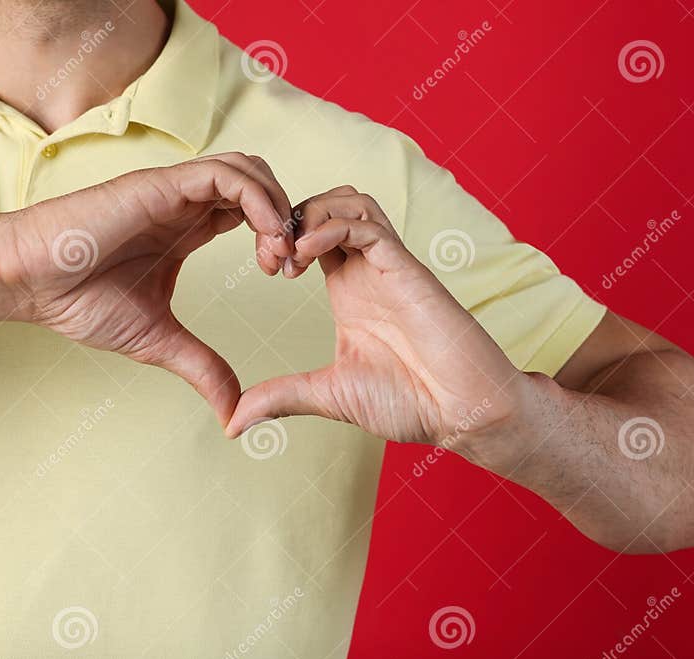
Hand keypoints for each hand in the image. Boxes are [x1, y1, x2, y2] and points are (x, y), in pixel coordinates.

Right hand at [0, 153, 293, 424]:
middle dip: (287, 219)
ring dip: (277, 207)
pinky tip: (265, 238)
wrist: (30, 283)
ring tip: (279, 253)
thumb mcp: (159, 341)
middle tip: (289, 264)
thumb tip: (233, 412)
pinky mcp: (161, 185)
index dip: (278, 237)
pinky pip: (226, 174)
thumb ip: (202, 368)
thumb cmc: (80, 301)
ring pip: (249, 170)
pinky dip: (258, 200)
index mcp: (187, 228)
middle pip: (260, 185)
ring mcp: (174, 190)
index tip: (284, 275)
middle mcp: (185, 203)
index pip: (252, 212)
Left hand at [226, 186, 524, 448]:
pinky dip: (332, 226)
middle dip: (290, 217)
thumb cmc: (409, 401)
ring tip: (288, 251)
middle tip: (270, 255)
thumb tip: (233, 423)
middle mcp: (367, 269)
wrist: (461, 412)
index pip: (311, 234)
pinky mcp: (407, 268)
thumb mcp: (328, 395)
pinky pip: (368, 224)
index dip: (280, 238)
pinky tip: (306, 254)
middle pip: (328, 204)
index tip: (263, 270)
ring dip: (312, 213)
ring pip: (350, 201)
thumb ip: (281, 398)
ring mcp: (388, 265)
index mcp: (349, 289)